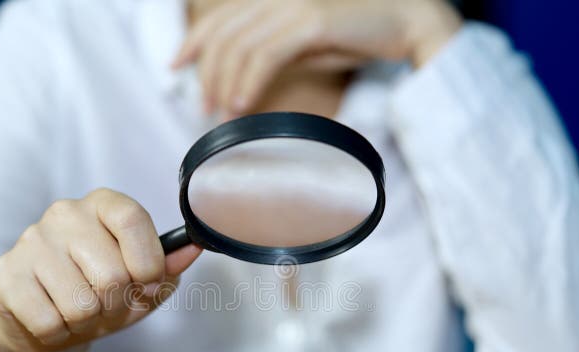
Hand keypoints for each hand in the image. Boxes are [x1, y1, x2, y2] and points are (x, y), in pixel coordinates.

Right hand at [0, 188, 201, 351]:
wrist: (38, 317)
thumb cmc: (96, 294)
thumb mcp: (139, 284)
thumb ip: (167, 267)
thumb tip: (194, 247)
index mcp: (102, 204)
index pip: (132, 220)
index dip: (147, 263)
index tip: (147, 285)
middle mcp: (65, 213)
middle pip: (111, 274)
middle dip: (115, 305)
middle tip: (103, 305)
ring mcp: (31, 241)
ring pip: (80, 304)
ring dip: (85, 322)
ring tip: (76, 311)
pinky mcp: (6, 273)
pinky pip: (48, 321)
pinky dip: (57, 333)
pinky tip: (50, 318)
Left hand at [173, 0, 461, 115]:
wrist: (404, 24)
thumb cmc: (354, 35)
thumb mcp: (302, 42)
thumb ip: (270, 50)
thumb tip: (239, 77)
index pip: (218, 17)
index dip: (191, 41)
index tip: (174, 67)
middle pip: (223, 34)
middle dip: (206, 74)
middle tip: (203, 107)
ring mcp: (294, 6)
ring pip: (240, 46)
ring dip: (224, 84)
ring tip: (222, 114)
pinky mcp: (312, 22)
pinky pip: (267, 54)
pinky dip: (249, 81)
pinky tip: (242, 104)